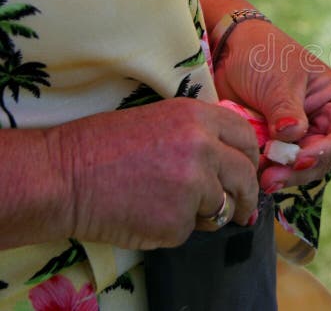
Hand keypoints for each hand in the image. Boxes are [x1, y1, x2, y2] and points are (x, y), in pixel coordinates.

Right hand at [54, 98, 259, 249]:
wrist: (63, 176)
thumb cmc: (103, 146)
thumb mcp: (160, 120)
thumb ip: (200, 135)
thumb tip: (232, 159)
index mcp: (197, 117)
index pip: (246, 137)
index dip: (250, 158)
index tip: (248, 170)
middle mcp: (203, 148)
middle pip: (245, 176)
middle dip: (246, 195)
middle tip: (239, 207)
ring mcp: (193, 187)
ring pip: (221, 207)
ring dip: (204, 213)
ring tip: (167, 203)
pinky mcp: (178, 222)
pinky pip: (190, 230)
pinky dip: (173, 229)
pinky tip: (145, 214)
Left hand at [212, 20, 330, 190]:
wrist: (228, 52)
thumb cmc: (264, 54)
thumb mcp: (279, 79)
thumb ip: (286, 110)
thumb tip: (290, 135)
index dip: (330, 152)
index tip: (299, 159)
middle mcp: (324, 124)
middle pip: (325, 160)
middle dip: (300, 171)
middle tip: (272, 177)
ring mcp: (300, 138)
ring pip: (301, 169)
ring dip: (282, 175)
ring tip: (260, 175)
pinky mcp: (276, 147)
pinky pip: (278, 168)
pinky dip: (267, 172)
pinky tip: (252, 171)